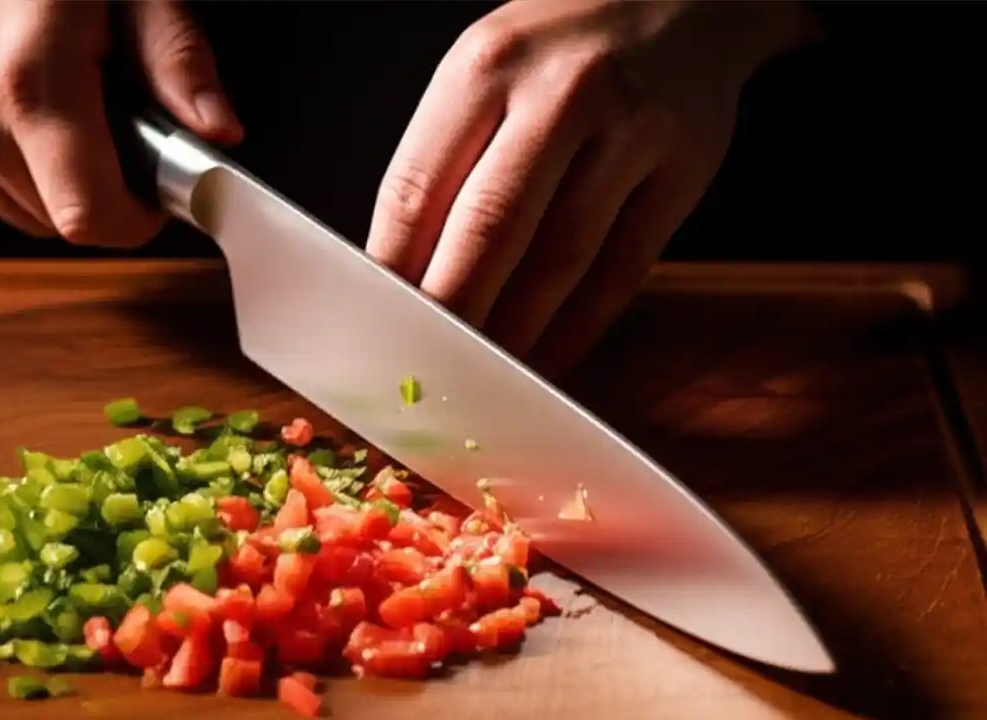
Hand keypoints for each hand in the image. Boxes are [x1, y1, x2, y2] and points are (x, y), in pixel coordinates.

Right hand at [0, 0, 241, 246]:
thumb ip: (174, 57)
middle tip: (111, 118)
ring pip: (21, 210)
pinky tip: (13, 97)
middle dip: (99, 186)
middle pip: (59, 219)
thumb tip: (219, 130)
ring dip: (53, 176)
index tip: (157, 188)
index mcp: (27, 81)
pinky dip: (10, 161)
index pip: (90, 217)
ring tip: (58, 97)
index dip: (136, 216)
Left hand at [366, 0, 814, 373]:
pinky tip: (549, 356)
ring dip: (515, 333)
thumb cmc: (560, 45)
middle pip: (489, 230)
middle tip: (424, 370)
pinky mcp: (686, 171)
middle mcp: (560, 94)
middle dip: (449, 313)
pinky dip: (579, 326)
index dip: (392, 270)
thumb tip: (402, 270)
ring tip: (482, 377)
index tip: (379, 323)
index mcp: (485, 65)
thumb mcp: (484, 69)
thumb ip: (445, 157)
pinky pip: (622, 270)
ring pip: (560, 260)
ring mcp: (631, 131)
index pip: (419, 189)